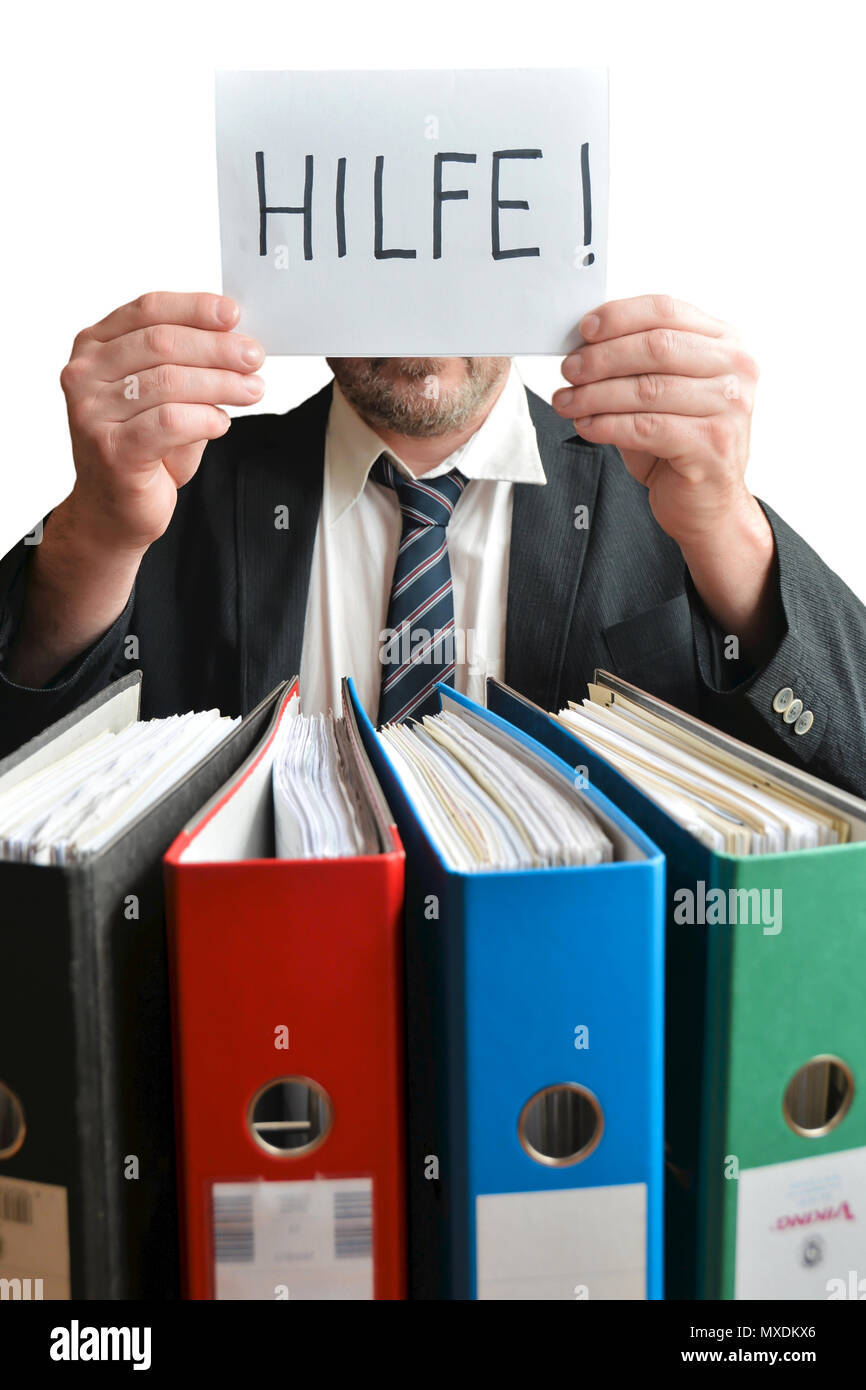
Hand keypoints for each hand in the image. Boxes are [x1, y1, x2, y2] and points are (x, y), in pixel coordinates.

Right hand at [59, 291, 265, 553]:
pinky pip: (170, 422)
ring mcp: (92, 412)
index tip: (233, 314)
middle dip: (217, 347)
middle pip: (161, 342)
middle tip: (254, 357)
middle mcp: (84, 374)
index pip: (147, 310)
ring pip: (169, 381)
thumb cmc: (142, 449)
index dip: (195, 308)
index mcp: (94, 347)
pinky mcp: (111, 450)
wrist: (114, 510)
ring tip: (251, 390)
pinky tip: (221, 422)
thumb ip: (185, 364)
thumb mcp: (163, 395)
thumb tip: (236, 341)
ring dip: (221, 383)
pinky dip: (205, 419)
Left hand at [553, 293, 760, 545]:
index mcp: (724, 343)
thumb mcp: (662, 390)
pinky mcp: (712, 445)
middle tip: (569, 370)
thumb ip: (637, 362)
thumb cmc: (680, 442)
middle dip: (602, 357)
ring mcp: (729, 407)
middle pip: (656, 346)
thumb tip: (583, 345)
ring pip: (647, 389)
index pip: (667, 311)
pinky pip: (646, 428)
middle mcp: (735, 369)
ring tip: (566, 402)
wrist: (706, 503)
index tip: (583, 330)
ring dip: (596, 395)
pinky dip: (608, 425)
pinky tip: (586, 426)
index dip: (619, 317)